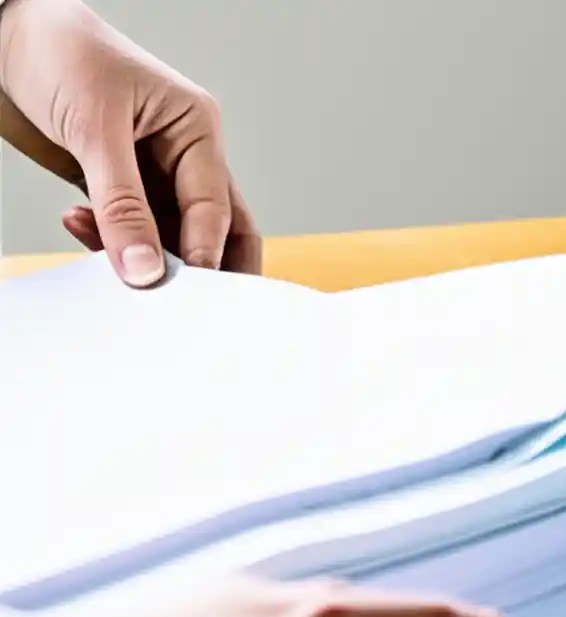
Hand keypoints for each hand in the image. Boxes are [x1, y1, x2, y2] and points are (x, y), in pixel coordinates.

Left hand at [0, 0, 260, 285]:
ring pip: (169, 234)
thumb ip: (122, 205)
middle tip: (178, 305)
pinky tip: (78, 223)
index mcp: (197, 129)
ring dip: (141, 253)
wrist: (6, 34)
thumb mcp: (94, 130)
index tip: (182, 291)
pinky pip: (130, 226)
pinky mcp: (121, 182)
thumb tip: (144, 270)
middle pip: (215, 228)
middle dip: (198, 267)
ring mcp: (154, 169)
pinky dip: (107, 237)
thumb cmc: (61, 54)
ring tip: (105, 259)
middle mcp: (185, 153)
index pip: (217, 207)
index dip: (203, 253)